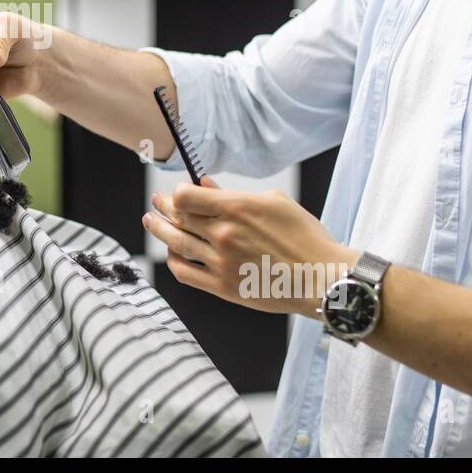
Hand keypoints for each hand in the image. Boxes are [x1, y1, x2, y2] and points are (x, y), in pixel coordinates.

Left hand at [143, 177, 356, 314]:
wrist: (321, 278)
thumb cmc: (304, 236)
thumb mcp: (274, 202)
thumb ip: (233, 194)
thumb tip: (205, 185)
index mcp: (236, 209)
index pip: (186, 196)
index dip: (178, 192)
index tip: (179, 192)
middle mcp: (223, 234)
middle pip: (178, 217)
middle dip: (163, 206)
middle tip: (156, 202)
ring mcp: (220, 262)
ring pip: (176, 243)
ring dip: (159, 230)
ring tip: (151, 221)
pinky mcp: (222, 287)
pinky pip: (185, 273)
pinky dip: (174, 260)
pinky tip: (172, 253)